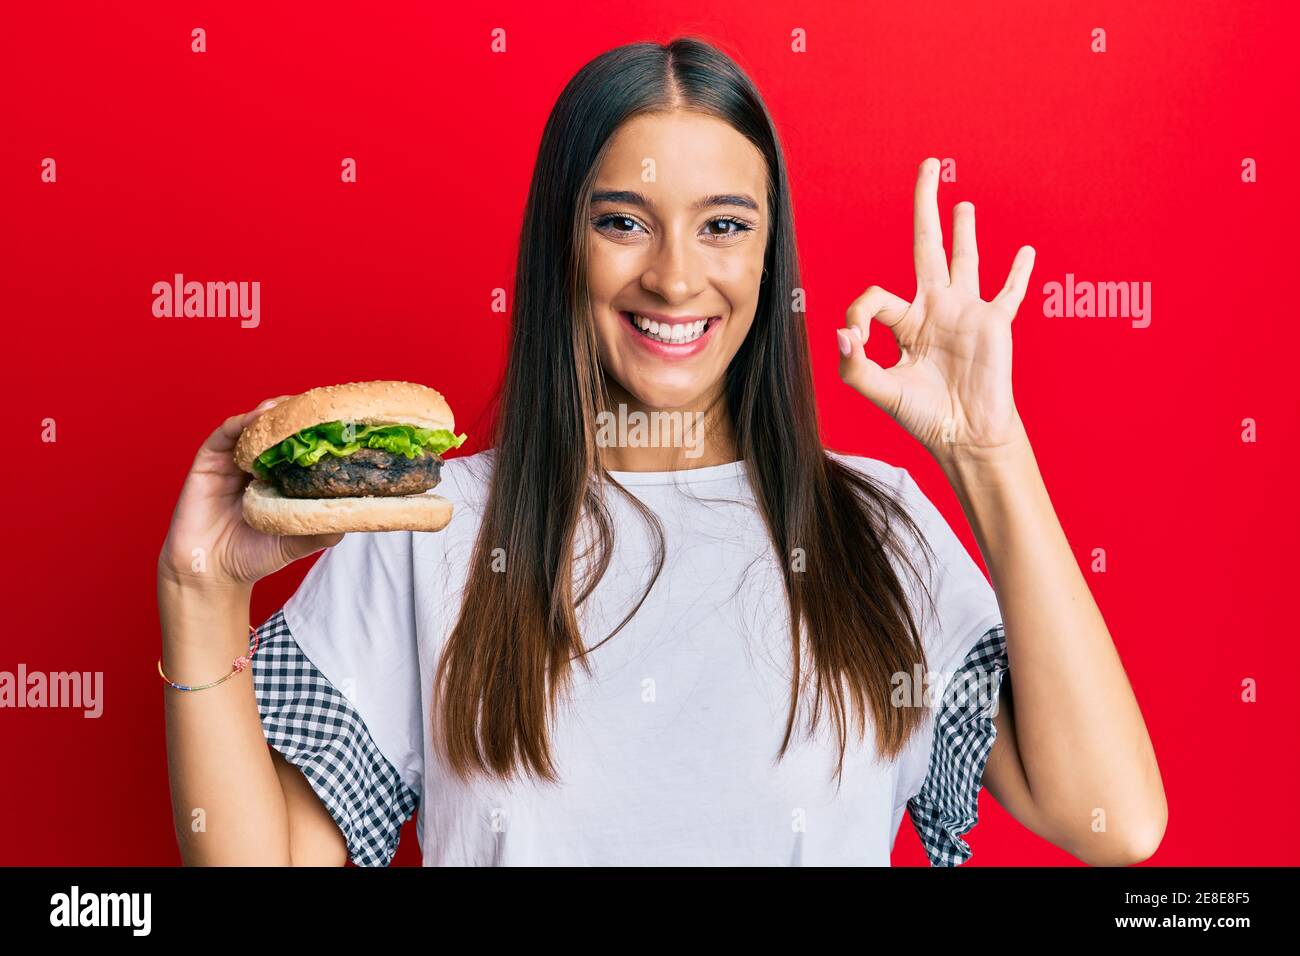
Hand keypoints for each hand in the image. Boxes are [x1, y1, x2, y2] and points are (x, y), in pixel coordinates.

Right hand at [158, 396, 344, 591]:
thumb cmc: (254, 555)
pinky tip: (259, 417)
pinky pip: (224, 434)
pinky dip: (242, 422)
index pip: (300, 445)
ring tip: (291, 404)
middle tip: (318, 404)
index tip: (339, 418)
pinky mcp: (208, 462)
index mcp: (280, 477)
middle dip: (297, 413)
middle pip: (277, 428)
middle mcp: (257, 464)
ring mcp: (232, 460)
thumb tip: (353, 517)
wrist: (212, 574)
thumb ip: (321, 529)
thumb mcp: (296, 541)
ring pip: (253, 424)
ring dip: (272, 411)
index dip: (316, 430)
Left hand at [837, 157, 1034, 467]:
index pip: (876, 297)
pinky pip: (1010, 291)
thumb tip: (843, 334)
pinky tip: (1026, 253)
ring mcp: (967, 313)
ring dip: (964, 230)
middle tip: (929, 168)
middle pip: (928, 246)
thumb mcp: (881, 391)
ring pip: (965, 259)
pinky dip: (1019, 272)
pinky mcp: (996, 323)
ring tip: (961, 204)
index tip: (856, 338)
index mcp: (904, 323)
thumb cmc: (922, 416)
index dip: (860, 311)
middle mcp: (935, 309)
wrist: (963, 435)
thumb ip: (855, 365)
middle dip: (926, 206)